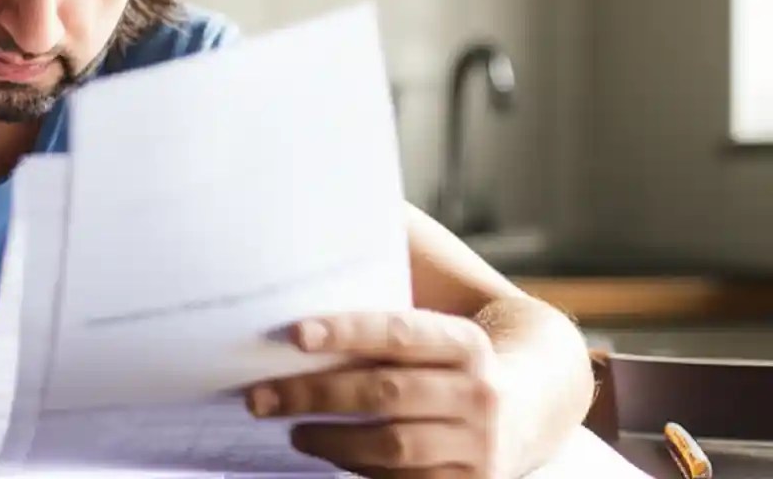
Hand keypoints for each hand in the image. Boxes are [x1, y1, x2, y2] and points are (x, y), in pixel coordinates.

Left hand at [246, 310, 503, 478]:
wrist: (536, 403)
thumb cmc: (455, 363)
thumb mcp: (440, 336)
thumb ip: (385, 333)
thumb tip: (299, 333)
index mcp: (466, 343)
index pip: (398, 333)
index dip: (347, 331)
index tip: (294, 335)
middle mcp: (479, 392)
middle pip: (385, 393)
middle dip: (315, 394)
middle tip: (260, 397)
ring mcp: (479, 444)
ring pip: (392, 445)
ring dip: (330, 441)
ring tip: (292, 431)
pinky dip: (358, 469)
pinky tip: (329, 456)